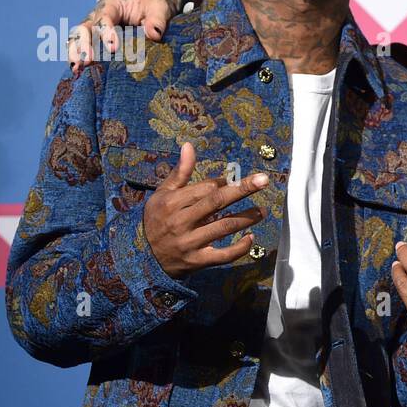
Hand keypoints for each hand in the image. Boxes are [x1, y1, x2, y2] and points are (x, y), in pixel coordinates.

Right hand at [67, 0, 176, 73]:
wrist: (151, 10)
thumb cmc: (154, 7)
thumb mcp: (159, 8)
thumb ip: (157, 20)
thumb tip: (153, 35)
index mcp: (112, 5)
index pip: (105, 16)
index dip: (107, 31)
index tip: (113, 49)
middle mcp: (98, 16)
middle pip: (85, 28)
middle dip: (84, 44)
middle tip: (88, 60)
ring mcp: (94, 30)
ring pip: (78, 39)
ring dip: (76, 54)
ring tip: (77, 68)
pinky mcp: (95, 43)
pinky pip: (82, 50)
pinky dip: (80, 60)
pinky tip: (79, 73)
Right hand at [143, 142, 270, 277]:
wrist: (143, 256)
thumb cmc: (157, 219)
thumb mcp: (162, 194)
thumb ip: (180, 172)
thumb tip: (189, 146)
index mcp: (172, 202)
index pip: (206, 188)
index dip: (225, 183)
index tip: (235, 180)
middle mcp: (181, 221)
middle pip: (217, 202)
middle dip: (242, 189)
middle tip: (264, 180)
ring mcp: (190, 242)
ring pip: (224, 227)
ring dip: (247, 218)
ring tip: (263, 211)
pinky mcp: (197, 261)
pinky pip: (223, 255)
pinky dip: (240, 248)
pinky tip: (251, 238)